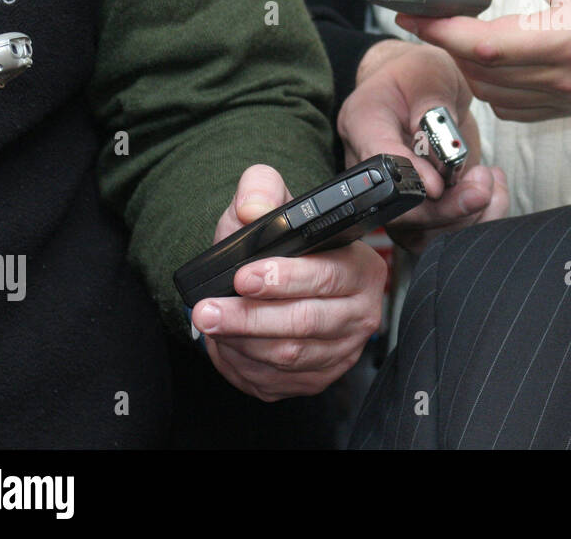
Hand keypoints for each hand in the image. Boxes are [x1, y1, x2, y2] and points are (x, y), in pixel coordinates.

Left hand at [191, 165, 387, 401]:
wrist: (283, 281)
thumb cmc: (280, 243)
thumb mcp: (273, 202)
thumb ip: (262, 189)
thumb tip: (251, 209)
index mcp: (361, 267)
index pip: (328, 275)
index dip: (285, 279)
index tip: (244, 276)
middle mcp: (360, 313)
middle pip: (306, 322)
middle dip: (251, 318)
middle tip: (209, 310)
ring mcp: (342, 350)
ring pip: (289, 355)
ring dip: (242, 342)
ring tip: (209, 325)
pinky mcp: (319, 377)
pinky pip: (279, 380)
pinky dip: (245, 365)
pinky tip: (225, 344)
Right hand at [337, 39, 508, 252]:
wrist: (424, 89)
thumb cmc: (420, 75)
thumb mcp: (428, 73)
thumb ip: (433, 104)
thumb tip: (443, 147)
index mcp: (363, 125)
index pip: (379, 164)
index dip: (410, 181)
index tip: (441, 183)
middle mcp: (372, 169)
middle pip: (398, 214)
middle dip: (446, 209)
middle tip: (482, 186)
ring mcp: (397, 195)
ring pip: (424, 234)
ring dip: (467, 218)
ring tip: (490, 182)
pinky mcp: (425, 209)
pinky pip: (446, 234)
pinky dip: (479, 220)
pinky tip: (494, 190)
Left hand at [397, 0, 570, 120]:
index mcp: (570, 36)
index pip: (483, 43)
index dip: (440, 29)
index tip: (414, 12)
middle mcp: (570, 76)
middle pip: (482, 71)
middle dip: (448, 43)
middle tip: (432, 13)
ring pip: (494, 94)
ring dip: (468, 65)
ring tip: (462, 29)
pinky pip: (515, 107)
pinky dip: (494, 84)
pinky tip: (494, 54)